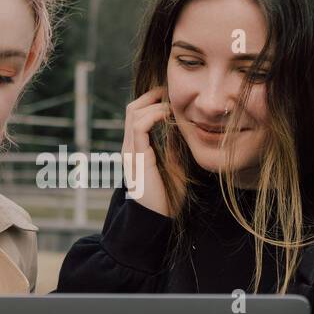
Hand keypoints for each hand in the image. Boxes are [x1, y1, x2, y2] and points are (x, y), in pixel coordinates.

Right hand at [121, 86, 172, 216]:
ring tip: (172, 104)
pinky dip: (154, 115)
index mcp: (136, 148)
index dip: (152, 101)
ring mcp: (131, 151)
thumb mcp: (173, 165)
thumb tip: (184, 128)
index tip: (172, 98)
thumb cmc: (167, 196)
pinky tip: (169, 115)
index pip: (136, 114)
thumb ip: (173, 147)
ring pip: (133, 113)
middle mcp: (129, 147)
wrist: (159, 219)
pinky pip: (139, 126)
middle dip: (151, 96)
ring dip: (154, 103)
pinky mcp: (137, 157)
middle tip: (172, 94)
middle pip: (131, 108)